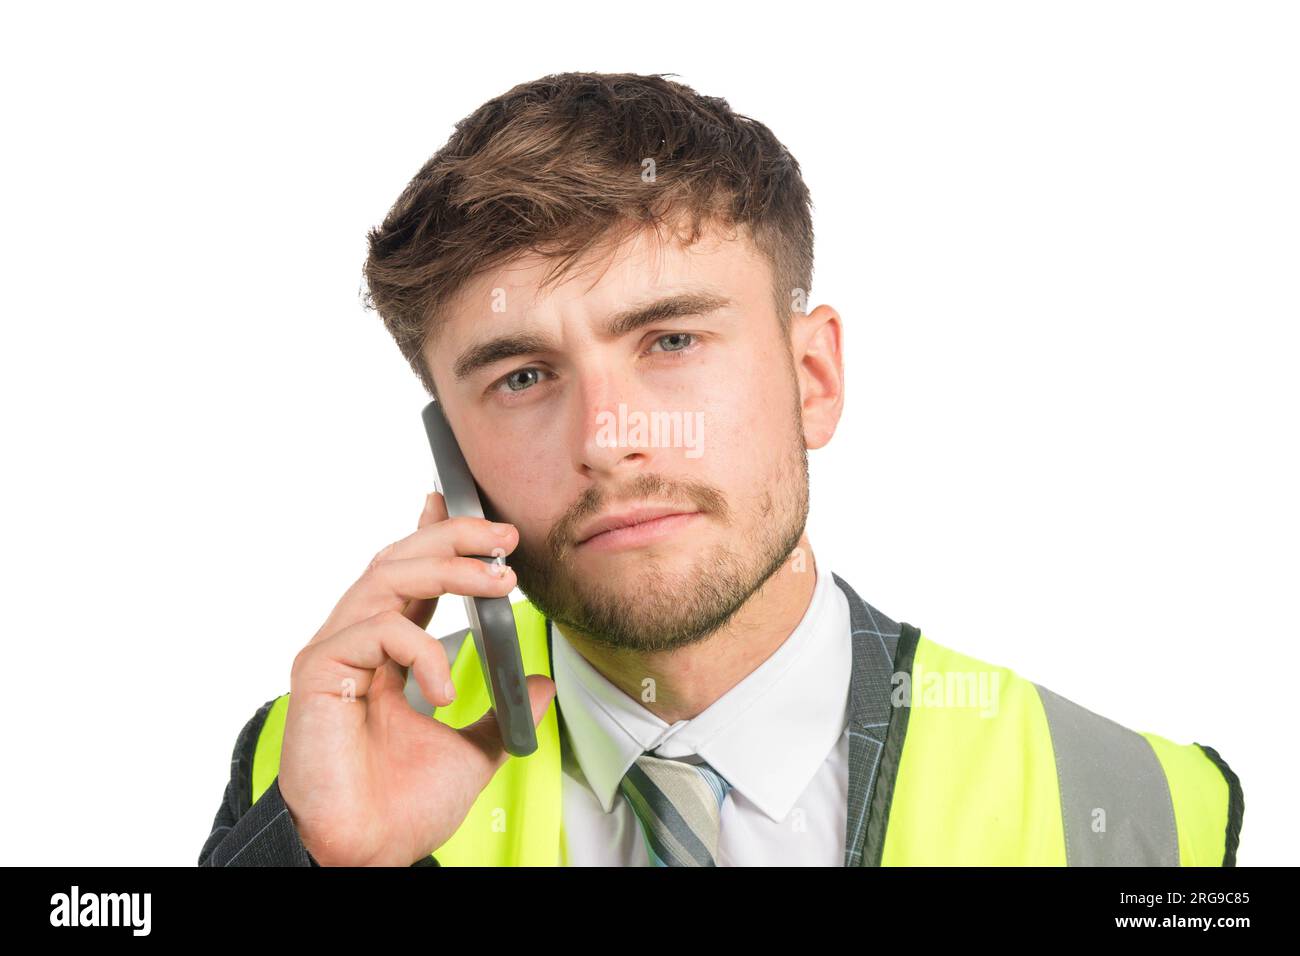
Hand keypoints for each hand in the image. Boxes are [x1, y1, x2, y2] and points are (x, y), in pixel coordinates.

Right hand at [276, 492, 555, 865]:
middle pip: (399, 559)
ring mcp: (335, 652)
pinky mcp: (319, 671)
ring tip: (499, 583)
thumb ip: (503, 711)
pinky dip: (422, 650)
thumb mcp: (474, 749)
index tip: (464, 506)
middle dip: (453, 538)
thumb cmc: (402, 804)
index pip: (410, 575)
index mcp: (386, 651)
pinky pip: (377, 631)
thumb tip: (541, 684)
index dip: (435, 535)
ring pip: (387, 576)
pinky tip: (442, 689)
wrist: (366, 851)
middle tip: (503, 538)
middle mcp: (357, 641)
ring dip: (450, 570)